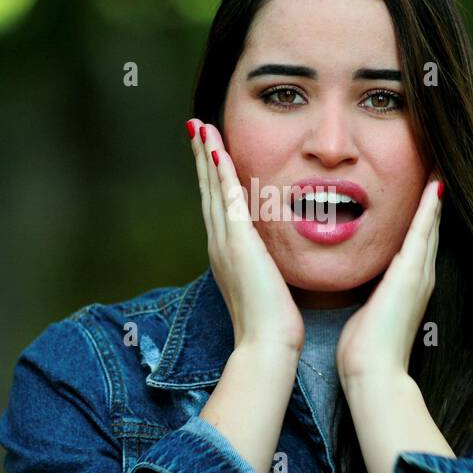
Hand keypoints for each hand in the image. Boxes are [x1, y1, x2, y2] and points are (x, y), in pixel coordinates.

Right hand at [189, 118, 304, 353]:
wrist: (267, 346)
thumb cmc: (274, 325)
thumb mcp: (270, 287)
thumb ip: (269, 269)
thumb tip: (276, 262)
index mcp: (228, 255)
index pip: (219, 207)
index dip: (213, 178)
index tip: (210, 152)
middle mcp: (220, 245)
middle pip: (208, 191)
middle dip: (202, 158)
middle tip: (196, 127)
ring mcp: (226, 242)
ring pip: (213, 188)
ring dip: (206, 155)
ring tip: (200, 126)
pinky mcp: (237, 242)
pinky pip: (225, 197)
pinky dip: (219, 171)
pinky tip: (215, 147)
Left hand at [336, 176, 442, 387]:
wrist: (374, 373)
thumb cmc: (365, 350)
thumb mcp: (366, 311)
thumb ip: (367, 294)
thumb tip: (357, 284)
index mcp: (407, 286)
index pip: (416, 243)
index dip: (421, 217)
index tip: (421, 191)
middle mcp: (419, 278)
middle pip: (429, 230)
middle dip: (432, 202)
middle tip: (437, 169)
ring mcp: (418, 276)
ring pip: (429, 227)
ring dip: (434, 198)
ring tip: (439, 169)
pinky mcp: (410, 275)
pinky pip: (422, 234)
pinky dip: (428, 210)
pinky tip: (434, 187)